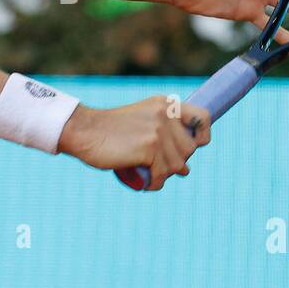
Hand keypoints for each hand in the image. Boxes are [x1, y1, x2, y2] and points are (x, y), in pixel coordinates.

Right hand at [58, 97, 210, 190]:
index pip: (203, 118)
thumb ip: (165, 137)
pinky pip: (162, 174)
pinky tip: (145, 182)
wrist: (85, 131)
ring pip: (177, 165)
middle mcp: (166, 114)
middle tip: (156, 165)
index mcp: (166, 104)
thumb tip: (186, 170)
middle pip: (189, 149)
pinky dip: (154, 183)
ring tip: (148, 173)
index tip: (195, 146)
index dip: (203, 135)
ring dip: (163, 174)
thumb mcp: (142, 122)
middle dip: (175, 162)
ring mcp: (158, 131)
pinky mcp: (149, 148)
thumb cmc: (111, 131)